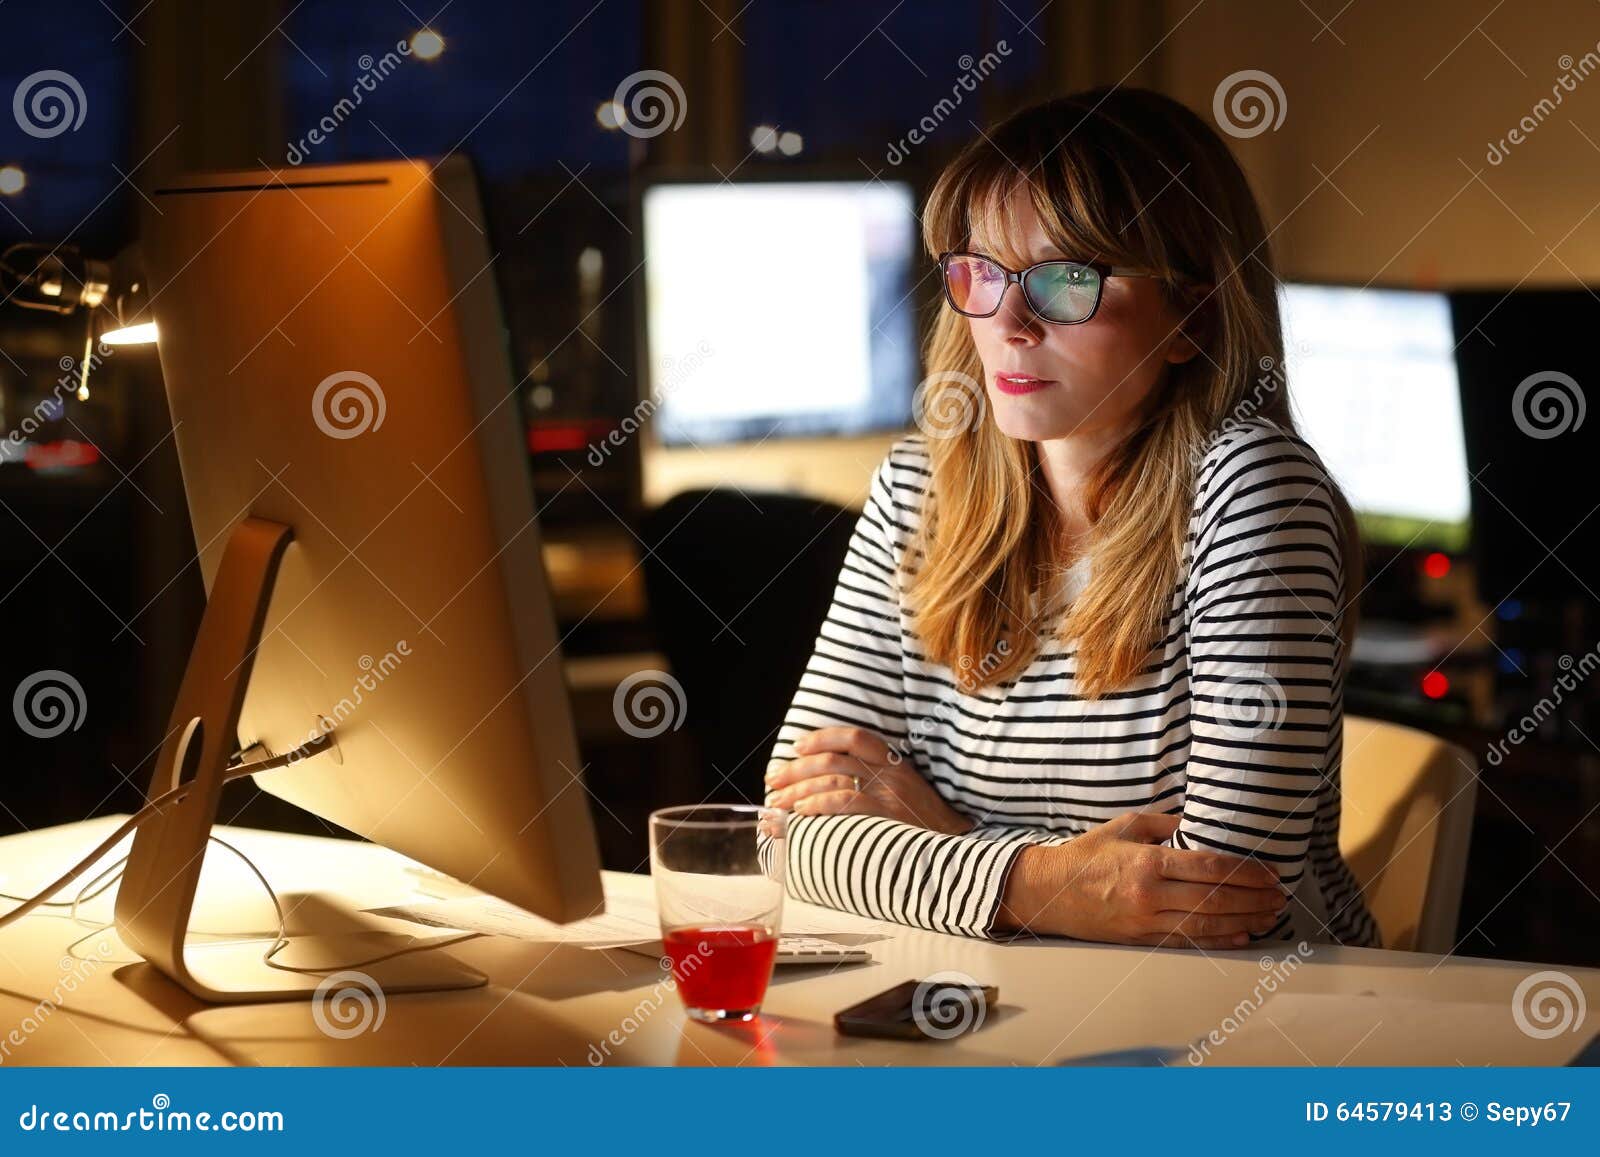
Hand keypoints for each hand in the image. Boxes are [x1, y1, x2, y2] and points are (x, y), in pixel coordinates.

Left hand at [763, 726, 974, 835]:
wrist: (959, 850)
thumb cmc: (925, 824)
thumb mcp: (906, 792)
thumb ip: (876, 781)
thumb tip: (826, 784)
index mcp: (895, 762)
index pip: (856, 736)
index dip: (822, 737)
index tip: (796, 746)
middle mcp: (891, 773)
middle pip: (833, 759)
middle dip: (796, 769)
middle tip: (772, 780)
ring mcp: (889, 795)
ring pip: (833, 780)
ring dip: (797, 791)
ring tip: (777, 803)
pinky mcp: (887, 818)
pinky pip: (845, 803)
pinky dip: (818, 806)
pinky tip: (801, 813)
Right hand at [993, 812, 1286, 949]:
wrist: (1049, 892)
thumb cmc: (1086, 855)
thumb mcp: (1123, 826)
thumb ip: (1164, 824)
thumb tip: (1200, 823)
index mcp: (1146, 863)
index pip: (1209, 868)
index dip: (1246, 873)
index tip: (1269, 873)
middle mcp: (1150, 896)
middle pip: (1215, 899)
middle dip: (1254, 899)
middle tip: (1280, 897)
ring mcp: (1147, 922)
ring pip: (1207, 925)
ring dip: (1244, 921)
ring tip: (1270, 917)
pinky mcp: (1142, 940)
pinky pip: (1189, 942)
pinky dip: (1219, 940)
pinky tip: (1242, 936)